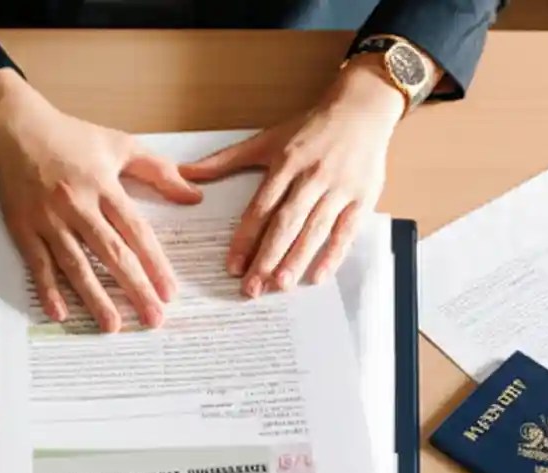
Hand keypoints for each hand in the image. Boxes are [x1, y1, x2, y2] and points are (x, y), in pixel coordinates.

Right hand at [0, 69, 202, 331]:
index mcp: (103, 186)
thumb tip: (194, 195)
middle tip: (153, 319)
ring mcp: (48, 219)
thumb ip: (159, 171)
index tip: (170, 292)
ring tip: (113, 326)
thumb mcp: (119, 144)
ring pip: (76, 265)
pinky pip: (38, 263)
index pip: (136, 232)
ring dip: (95, 298)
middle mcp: (78, 205)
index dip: (155, 264)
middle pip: (112, 254)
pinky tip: (60, 313)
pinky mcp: (23, 227)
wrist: (15, 125)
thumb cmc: (69, 135)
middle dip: (135, 289)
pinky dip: (48, 289)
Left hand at [180, 57, 405, 295]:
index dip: (246, 238)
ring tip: (280, 285)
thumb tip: (185, 171)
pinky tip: (318, 275)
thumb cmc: (311, 128)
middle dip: (267, 258)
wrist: (362, 108)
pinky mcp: (362, 198)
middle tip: (251, 288)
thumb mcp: (266, 140)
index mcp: (286, 163)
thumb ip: (225, 159)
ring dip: (297, 259)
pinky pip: (347, 231)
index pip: (261, 207)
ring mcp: (339, 189)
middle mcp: (311, 177)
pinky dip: (334, 254)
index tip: (233, 266)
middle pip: (286, 223)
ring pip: (314, 230)